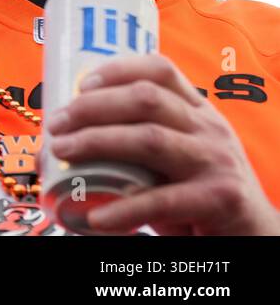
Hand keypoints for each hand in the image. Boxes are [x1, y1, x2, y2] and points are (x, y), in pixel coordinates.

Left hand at [45, 54, 279, 234]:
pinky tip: (96, 217)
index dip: (117, 69)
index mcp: (197, 111)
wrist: (253, 235)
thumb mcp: (169, 160)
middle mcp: (209, 128)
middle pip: (146, 99)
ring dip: (98, 142)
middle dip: (93, 107)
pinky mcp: (220, 198)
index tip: (80, 84)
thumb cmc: (196, 193)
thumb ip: (127, 148)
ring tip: (63, 152)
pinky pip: (162, 200)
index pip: (160, 70)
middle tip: (57, 123)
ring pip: (150, 139)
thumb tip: (52, 148)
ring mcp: (216, 161)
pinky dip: (124, 209)